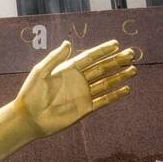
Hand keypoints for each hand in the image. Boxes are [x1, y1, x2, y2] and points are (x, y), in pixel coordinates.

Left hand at [16, 39, 135, 137]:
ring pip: (106, 82)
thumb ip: (55, 58)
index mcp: (68, 69)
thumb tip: (68, 42)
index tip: (116, 44)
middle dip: (116, 61)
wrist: (29, 118)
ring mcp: (83, 94)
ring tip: (133, 69)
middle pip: (101, 68)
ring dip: (119, 76)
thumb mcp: (40, 72)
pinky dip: (115, 95)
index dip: (102, 50)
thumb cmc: (30, 94)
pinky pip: (103, 100)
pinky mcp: (85, 108)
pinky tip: (126, 89)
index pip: (89, 57)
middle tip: (131, 54)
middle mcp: (78, 80)